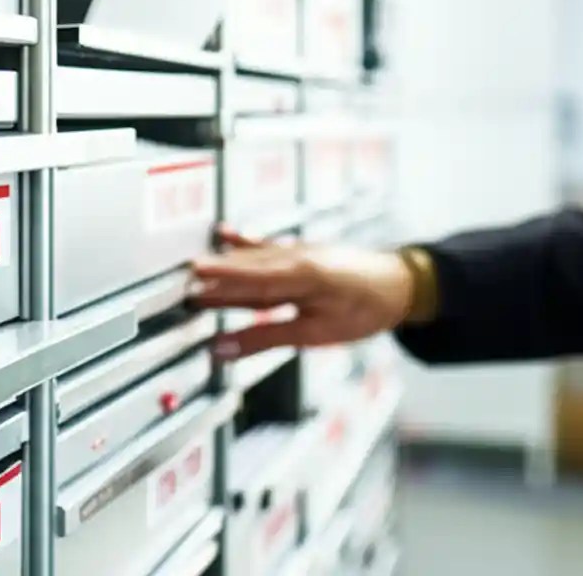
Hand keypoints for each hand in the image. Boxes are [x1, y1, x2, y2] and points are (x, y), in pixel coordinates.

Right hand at [192, 226, 414, 359]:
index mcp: (302, 277)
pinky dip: (246, 242)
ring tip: (194, 267)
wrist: (400, 283)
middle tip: (181, 281)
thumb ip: (265, 339)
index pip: (251, 280)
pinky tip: (226, 233)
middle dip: (215, 275)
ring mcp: (299, 252)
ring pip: (253, 258)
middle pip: (246, 268)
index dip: (220, 280)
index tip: (191, 279)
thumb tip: (224, 348)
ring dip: (224, 263)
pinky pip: (267, 247)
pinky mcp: (302, 251)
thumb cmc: (365, 310)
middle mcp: (296, 258)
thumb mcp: (316, 333)